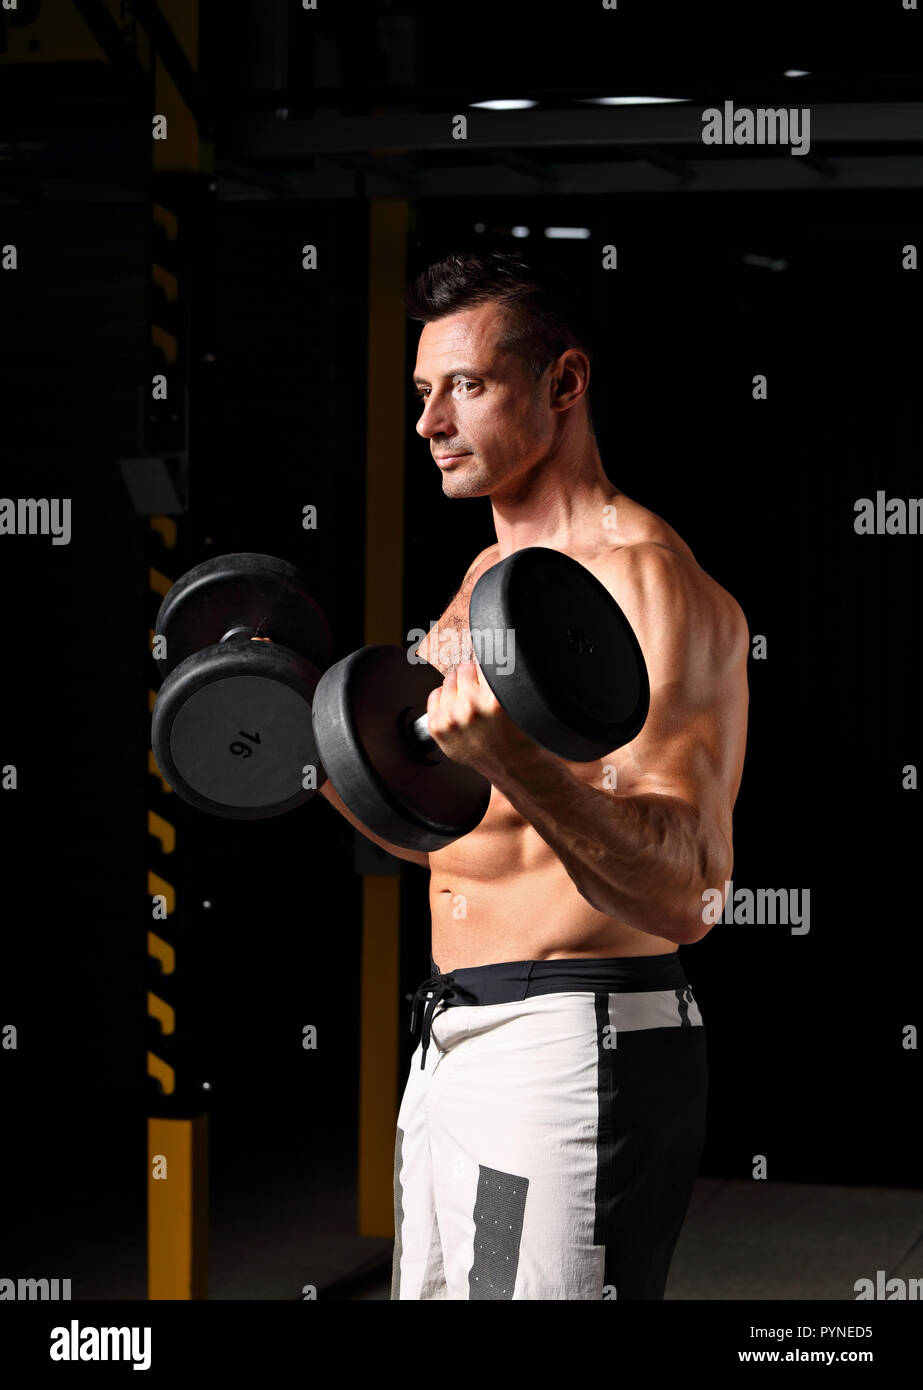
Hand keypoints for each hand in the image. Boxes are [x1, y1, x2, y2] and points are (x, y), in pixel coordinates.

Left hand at [425, 659, 536, 777]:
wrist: (513, 765)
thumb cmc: (520, 731)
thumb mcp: (520, 700)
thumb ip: (502, 675)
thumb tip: (489, 641)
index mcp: (495, 699)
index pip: (484, 660)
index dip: (490, 663)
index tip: (493, 667)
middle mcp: (471, 708)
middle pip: (465, 667)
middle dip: (475, 676)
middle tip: (485, 693)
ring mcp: (451, 719)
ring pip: (450, 679)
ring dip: (460, 688)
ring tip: (474, 705)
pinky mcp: (437, 727)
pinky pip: (435, 693)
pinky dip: (446, 699)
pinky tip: (461, 712)